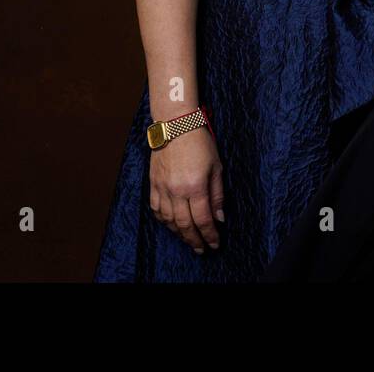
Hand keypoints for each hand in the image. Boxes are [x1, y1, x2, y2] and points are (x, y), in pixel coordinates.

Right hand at [148, 126, 224, 253]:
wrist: (175, 124)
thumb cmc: (200, 142)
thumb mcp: (216, 167)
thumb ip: (217, 194)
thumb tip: (220, 218)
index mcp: (195, 186)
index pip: (203, 219)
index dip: (209, 235)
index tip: (215, 244)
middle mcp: (177, 190)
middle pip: (185, 224)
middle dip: (194, 240)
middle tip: (202, 249)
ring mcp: (162, 188)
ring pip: (169, 220)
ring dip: (179, 234)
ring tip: (189, 240)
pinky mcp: (153, 183)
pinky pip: (156, 209)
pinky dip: (164, 221)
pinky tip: (171, 225)